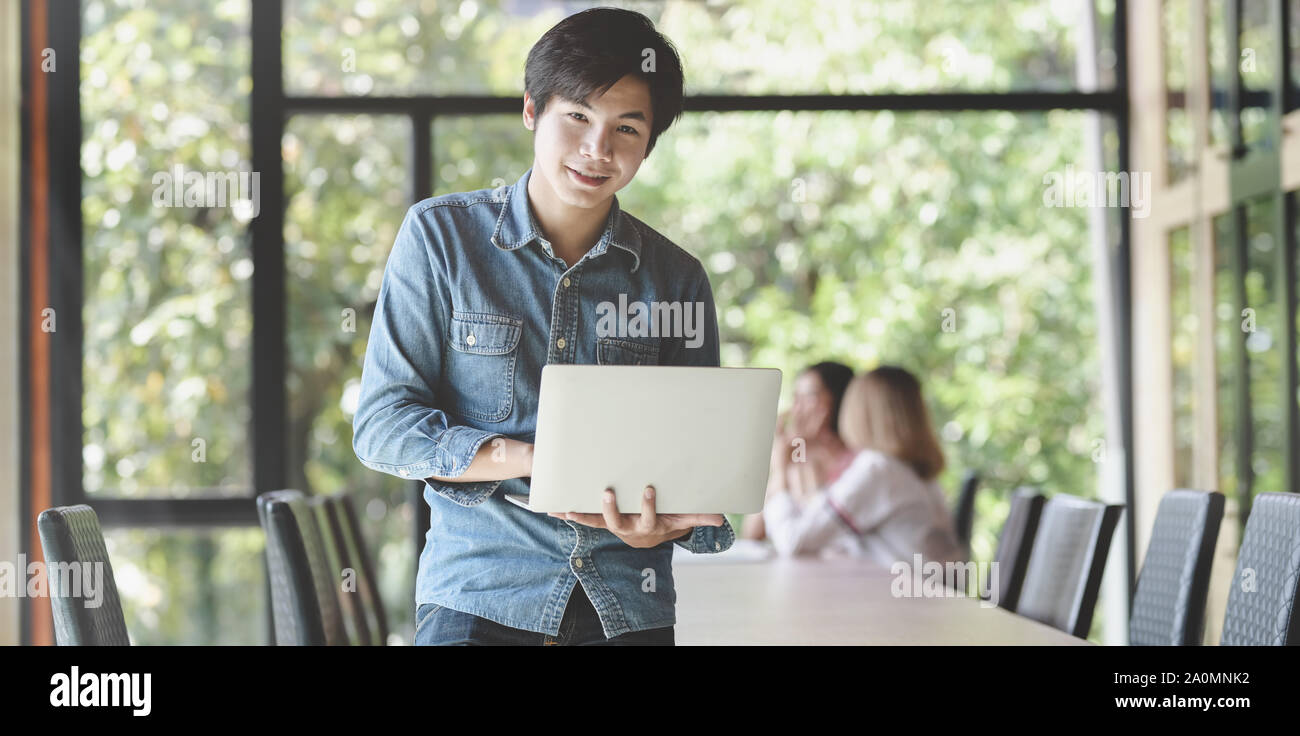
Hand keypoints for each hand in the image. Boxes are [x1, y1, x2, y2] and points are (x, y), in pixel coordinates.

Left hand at [548, 486, 723, 548]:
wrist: (649, 536)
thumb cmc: (667, 521)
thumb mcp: (683, 518)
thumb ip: (698, 516)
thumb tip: (719, 517)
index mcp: (649, 525)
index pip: (649, 516)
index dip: (648, 505)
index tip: (647, 489)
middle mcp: (628, 528)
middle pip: (617, 522)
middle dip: (611, 508)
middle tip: (606, 492)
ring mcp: (613, 525)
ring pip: (596, 522)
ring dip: (581, 515)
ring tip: (567, 509)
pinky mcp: (601, 521)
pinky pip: (584, 518)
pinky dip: (570, 514)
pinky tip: (553, 509)